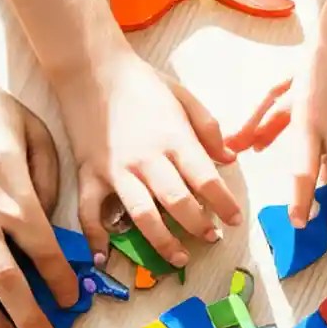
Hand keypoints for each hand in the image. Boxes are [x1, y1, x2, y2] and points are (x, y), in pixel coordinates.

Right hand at [58, 51, 241, 265]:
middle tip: (212, 239)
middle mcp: (147, 158)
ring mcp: (116, 169)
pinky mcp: (90, 174)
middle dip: (199, 226)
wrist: (91, 69)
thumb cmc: (141, 81)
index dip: (225, 204)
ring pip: (142, 215)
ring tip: (179, 258)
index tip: (236, 220)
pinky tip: (106, 258)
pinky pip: (90, 213)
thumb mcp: (183, 96)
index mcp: (173, 138)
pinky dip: (95, 238)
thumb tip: (229, 160)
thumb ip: (208, 128)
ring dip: (162, 242)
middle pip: (178, 202)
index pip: (206, 179)